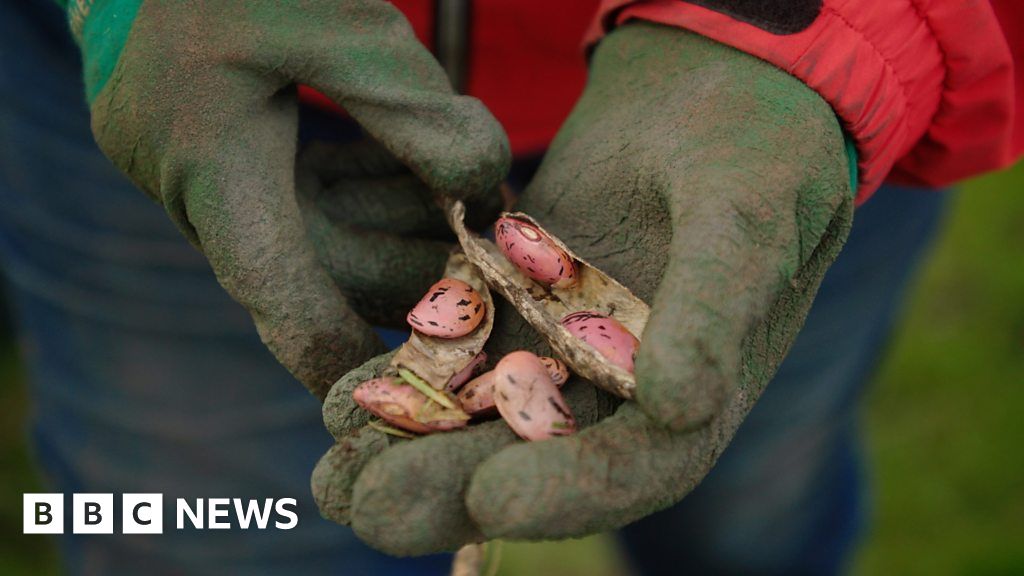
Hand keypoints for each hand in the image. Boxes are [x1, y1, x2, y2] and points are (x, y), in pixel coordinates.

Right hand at [73, 0, 508, 396]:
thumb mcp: (336, 25)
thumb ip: (413, 114)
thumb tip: (486, 188)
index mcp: (210, 171)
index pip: (283, 301)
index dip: (348, 356)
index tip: (421, 386)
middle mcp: (202, 189)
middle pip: (326, 267)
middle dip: (415, 260)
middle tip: (495, 243)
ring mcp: (214, 169)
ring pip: (325, 232)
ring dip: (403, 218)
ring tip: (476, 195)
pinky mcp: (234, 146)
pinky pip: (313, 193)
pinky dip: (375, 184)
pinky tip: (426, 163)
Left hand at [313, 22, 854, 553]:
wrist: (706, 98)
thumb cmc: (754, 155)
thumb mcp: (746, 221)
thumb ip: (715, 309)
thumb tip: (679, 403)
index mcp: (694, 398)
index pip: (630, 470)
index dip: (563, 495)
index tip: (489, 501)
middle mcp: (619, 394)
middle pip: (531, 461)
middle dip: (448, 490)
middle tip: (367, 510)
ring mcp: (559, 351)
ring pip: (478, 417)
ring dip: (408, 449)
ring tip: (333, 476)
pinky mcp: (513, 307)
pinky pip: (454, 353)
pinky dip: (404, 377)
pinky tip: (346, 397)